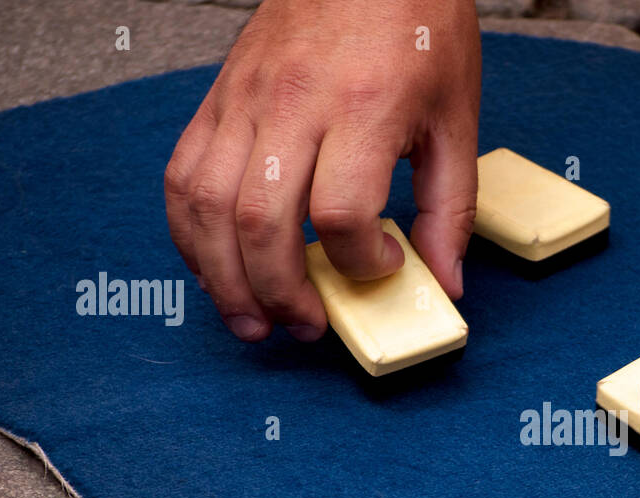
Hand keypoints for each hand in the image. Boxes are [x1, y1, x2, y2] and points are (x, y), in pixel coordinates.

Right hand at [164, 0, 480, 341]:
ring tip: (251, 319)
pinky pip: (183, 176)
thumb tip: (445, 281)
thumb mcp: (457, 119)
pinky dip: (190, 233)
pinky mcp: (219, 99)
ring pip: (206, 206)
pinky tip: (216, 266)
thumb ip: (449, 208)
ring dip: (223, 278)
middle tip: (306, 326)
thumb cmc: (418, 24)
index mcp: (364, 108)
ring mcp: (246, 101)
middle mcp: (295, 105)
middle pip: (260, 223)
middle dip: (278, 294)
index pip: (340, 213)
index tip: (383, 267)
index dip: (359, 262)